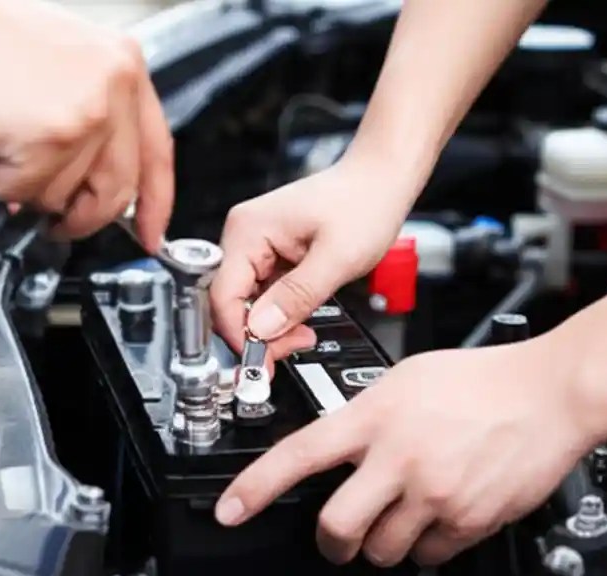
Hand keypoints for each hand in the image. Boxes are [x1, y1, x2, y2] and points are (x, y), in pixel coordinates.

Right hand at [0, 0, 173, 247]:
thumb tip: (68, 200)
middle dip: (80, 218)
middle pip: (118, 189)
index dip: (155, 203)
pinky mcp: (51, 138)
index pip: (157, 151)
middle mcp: (115, 85)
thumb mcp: (51, 71)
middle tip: (52, 222)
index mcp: (122, 63)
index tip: (149, 234)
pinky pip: (22, 192)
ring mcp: (87, 113)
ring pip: (63, 196)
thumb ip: (77, 132)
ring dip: (19, 184)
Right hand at [210, 157, 416, 361]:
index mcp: (249, 230)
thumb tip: (262, 329)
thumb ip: (297, 297)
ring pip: (248, 302)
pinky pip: (265, 293)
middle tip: (290, 349)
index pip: (223, 296)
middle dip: (258, 334)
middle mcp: (245, 234)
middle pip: (232, 303)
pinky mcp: (272, 252)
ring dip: (272, 326)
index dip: (241, 336)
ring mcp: (257, 243)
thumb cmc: (365, 202)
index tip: (262, 363)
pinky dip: (280, 313)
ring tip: (302, 333)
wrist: (382, 180)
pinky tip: (302, 317)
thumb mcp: (337, 259)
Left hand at [214, 341, 598, 566]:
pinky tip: (440, 515)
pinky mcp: (468, 520)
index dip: (256, 487)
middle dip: (331, 542)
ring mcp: (434, 493)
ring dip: (383, 543)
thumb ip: (366, 414)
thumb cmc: (483, 380)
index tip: (231, 510)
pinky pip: (429, 555)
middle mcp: (400, 457)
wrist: (551, 393)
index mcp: (376, 415)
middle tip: (337, 538)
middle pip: (336, 527)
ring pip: (382, 550)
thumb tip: (338, 445)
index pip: (300, 455)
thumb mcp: (406, 379)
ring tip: (403, 515)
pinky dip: (427, 546)